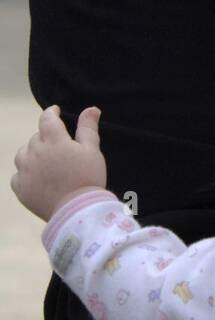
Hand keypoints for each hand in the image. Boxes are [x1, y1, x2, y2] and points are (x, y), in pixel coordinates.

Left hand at [10, 105, 106, 221]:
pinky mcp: (21, 188)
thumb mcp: (92, 150)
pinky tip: (36, 177)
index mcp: (53, 140)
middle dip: (45, 136)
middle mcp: (35, 152)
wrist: (76, 210)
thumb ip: (88, 128)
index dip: (51, 112)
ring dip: (31, 152)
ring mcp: (25, 170)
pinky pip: (18, 175)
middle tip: (58, 145)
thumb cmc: (88, 177)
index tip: (55, 111)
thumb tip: (91, 108)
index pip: (47, 118)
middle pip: (36, 137)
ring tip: (43, 159)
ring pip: (23, 154)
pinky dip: (25, 173)